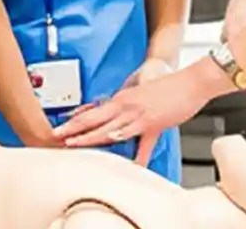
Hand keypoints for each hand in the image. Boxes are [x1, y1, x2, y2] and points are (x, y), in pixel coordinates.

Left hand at [54, 62, 218, 165]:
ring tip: (75, 145)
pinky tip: (128, 163)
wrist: (190, 82)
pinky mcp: (154, 124)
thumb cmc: (168, 89)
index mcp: (121, 100)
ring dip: (91, 137)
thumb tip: (118, 122)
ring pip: (110, 128)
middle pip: (93, 118)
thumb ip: (127, 109)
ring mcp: (138, 116)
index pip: (92, 110)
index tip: (60, 127)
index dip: (74, 119)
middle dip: (73, 128)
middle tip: (55, 136)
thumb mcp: (141, 97)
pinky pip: (143, 143)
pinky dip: (136, 154)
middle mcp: (125, 106)